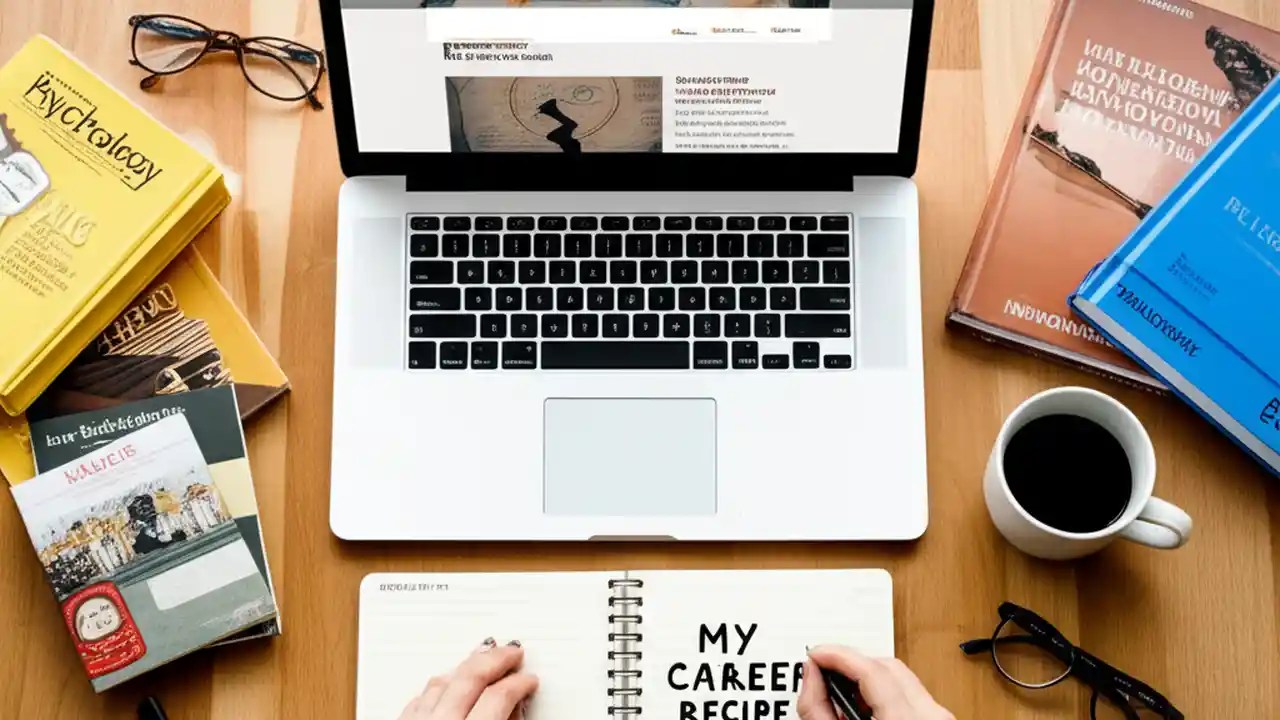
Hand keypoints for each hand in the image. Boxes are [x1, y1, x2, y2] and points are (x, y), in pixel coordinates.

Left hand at [399, 638, 538, 719]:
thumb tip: (515, 710)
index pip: (500, 696)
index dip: (519, 684)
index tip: (529, 681)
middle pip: (471, 676)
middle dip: (496, 659)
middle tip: (512, 652)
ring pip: (442, 681)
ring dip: (466, 667)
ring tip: (482, 659)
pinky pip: (419, 697)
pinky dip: (438, 686)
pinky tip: (446, 682)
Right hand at [798, 645, 953, 719]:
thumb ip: (817, 709)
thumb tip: (812, 673)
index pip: (870, 669)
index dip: (837, 655)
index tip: (815, 653)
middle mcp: (932, 714)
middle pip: (886, 666)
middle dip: (850, 664)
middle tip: (822, 673)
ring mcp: (940, 715)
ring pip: (898, 675)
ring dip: (866, 678)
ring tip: (842, 697)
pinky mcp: (939, 718)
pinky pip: (909, 691)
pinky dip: (883, 692)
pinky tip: (865, 707)